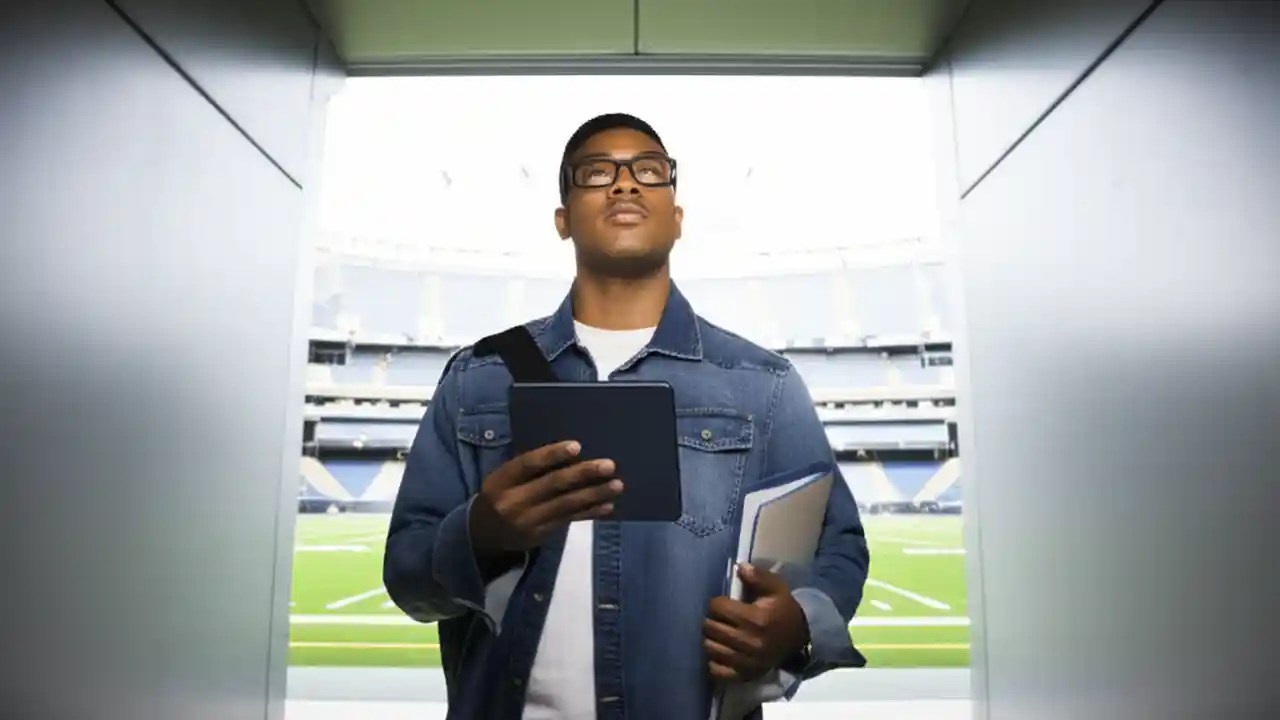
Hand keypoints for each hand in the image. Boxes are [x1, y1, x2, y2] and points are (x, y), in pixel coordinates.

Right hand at [469, 440, 621, 557]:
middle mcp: (513, 501)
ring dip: (594, 494)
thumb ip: (529, 469)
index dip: (552, 455)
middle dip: (583, 474)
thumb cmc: (500, 495)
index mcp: (501, 480)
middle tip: (608, 465)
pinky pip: (569, 520)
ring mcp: (528, 521)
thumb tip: (572, 454)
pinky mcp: (540, 535)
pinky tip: (607, 505)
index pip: (528, 464)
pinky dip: (589, 512)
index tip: (577, 446)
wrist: (481, 535)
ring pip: (566, 505)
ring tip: (616, 485)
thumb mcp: (503, 479)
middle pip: (552, 485)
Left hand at [702, 563, 809, 683]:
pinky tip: (720, 652)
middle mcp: (750, 642)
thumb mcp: (776, 588)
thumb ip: (758, 576)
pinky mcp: (745, 676)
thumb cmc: (783, 609)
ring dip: (710, 639)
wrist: (799, 638)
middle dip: (711, 619)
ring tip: (718, 634)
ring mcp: (747, 662)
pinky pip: (717, 671)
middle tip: (718, 618)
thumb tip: (740, 567)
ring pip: (710, 648)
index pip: (718, 608)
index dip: (717, 603)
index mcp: (757, 619)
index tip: (722, 603)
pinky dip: (714, 661)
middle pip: (711, 628)